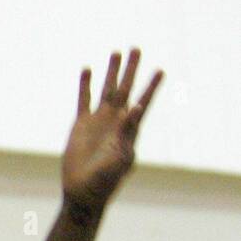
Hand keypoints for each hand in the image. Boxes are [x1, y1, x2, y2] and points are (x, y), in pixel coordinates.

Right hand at [62, 49, 161, 214]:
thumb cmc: (105, 182)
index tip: (160, 71)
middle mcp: (115, 121)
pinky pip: (84, 100)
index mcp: (129, 130)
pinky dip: (84, 85)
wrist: (82, 193)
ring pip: (106, 90)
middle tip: (137, 48)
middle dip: (132, 70)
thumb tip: (135, 108)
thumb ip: (127, 133)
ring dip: (111, 72)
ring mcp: (98, 122)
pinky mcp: (81, 125)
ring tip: (116, 52)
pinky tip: (87, 69)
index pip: (143, 102)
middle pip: (126, 89)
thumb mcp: (120, 159)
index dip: (151, 87)